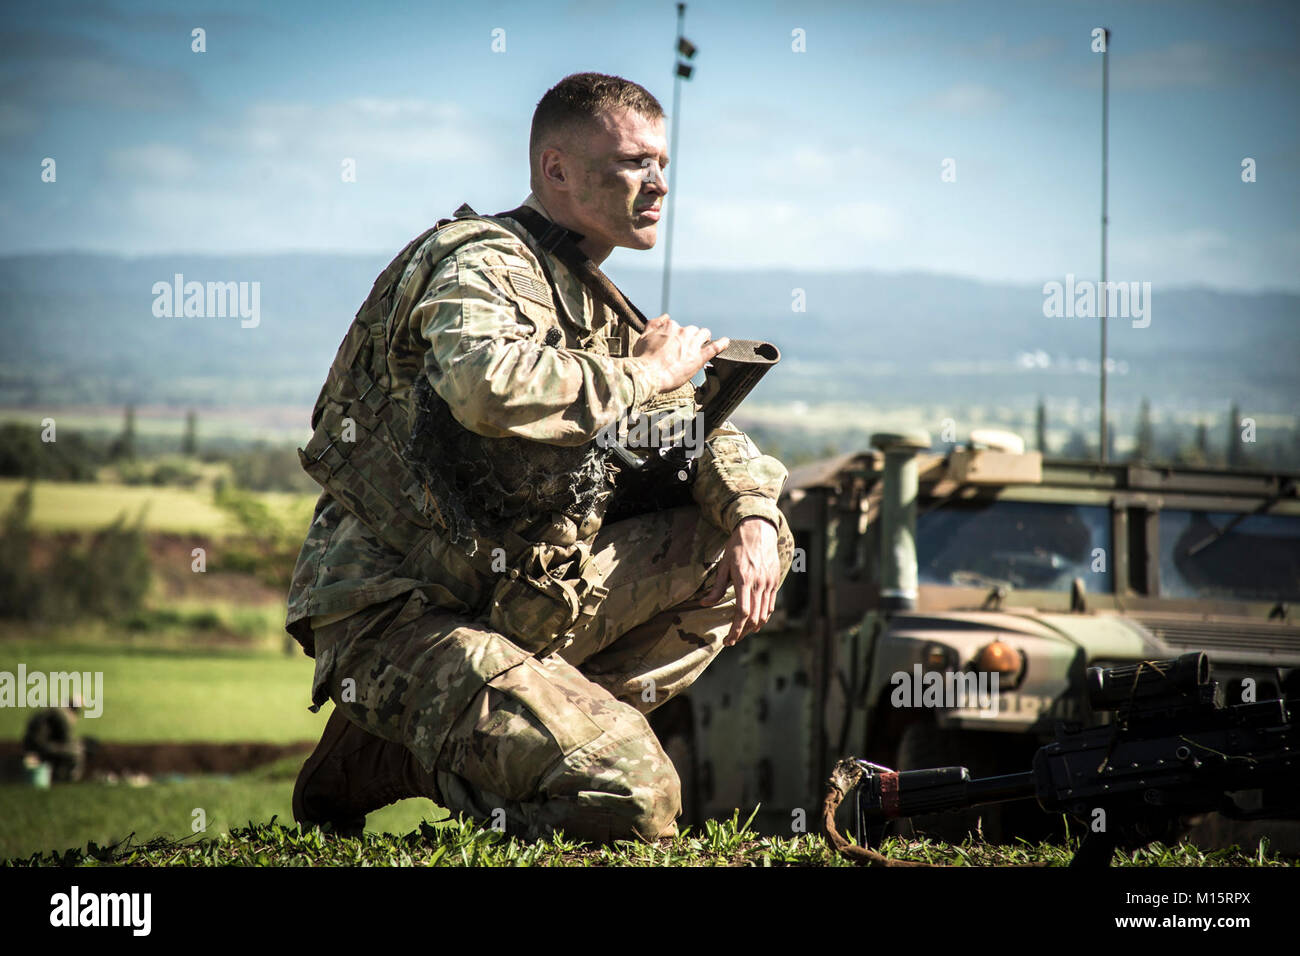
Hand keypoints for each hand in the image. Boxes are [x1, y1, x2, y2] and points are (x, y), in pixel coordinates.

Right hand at [631, 314, 729, 394]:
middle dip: (689, 337)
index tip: (672, 344)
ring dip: (702, 338)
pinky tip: (725, 342)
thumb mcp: (642, 337)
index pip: (676, 326)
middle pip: (691, 330)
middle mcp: (682, 332)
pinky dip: (722, 344)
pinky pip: (715, 347)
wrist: (648, 374)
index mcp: (669, 326)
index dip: (675, 336)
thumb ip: (653, 324)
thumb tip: (664, 316)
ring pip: (703, 334)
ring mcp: (692, 344)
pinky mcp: (699, 357)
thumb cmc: (643, 359)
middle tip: (684, 349)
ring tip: (701, 345)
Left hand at [700, 516, 780, 645]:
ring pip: (764, 614)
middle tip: (732, 640)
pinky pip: (771, 605)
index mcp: (744, 579)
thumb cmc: (737, 546)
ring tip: (741, 633)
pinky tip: (755, 622)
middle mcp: (759, 583)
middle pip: (754, 618)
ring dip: (753, 627)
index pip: (742, 612)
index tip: (728, 640)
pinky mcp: (775, 581)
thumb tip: (704, 604)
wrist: (759, 529)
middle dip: (742, 633)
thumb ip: (716, 587)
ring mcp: (769, 583)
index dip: (735, 629)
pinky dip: (763, 617)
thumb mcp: (723, 565)